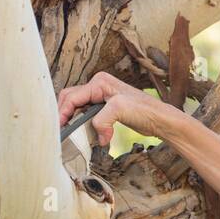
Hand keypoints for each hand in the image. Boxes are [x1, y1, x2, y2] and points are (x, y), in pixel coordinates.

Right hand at [57, 72, 180, 146]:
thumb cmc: (145, 110)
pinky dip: (83, 124)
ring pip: (78, 107)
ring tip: (71, 133)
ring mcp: (102, 97)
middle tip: (61, 131)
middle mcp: (99, 87)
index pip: (72, 97)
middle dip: (65, 114)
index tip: (59, 128)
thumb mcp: (120, 109)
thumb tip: (98, 136)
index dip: (63, 112)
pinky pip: (87, 115)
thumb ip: (102, 119)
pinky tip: (86, 134)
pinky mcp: (106, 108)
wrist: (160, 120)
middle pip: (71, 100)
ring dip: (74, 120)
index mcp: (100, 82)